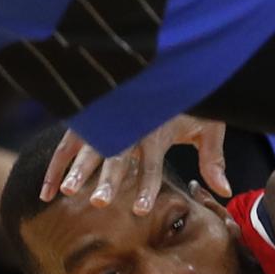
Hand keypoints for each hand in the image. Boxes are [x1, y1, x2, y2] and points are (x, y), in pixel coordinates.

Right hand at [42, 114, 231, 215]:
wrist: (175, 62)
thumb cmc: (192, 99)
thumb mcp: (210, 124)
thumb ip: (213, 159)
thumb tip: (225, 192)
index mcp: (158, 126)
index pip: (152, 162)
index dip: (147, 186)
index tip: (141, 211)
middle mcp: (130, 123)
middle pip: (116, 155)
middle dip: (107, 180)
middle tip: (98, 203)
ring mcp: (108, 119)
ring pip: (88, 147)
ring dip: (75, 170)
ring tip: (65, 193)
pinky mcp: (92, 118)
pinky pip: (69, 142)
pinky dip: (57, 165)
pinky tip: (49, 191)